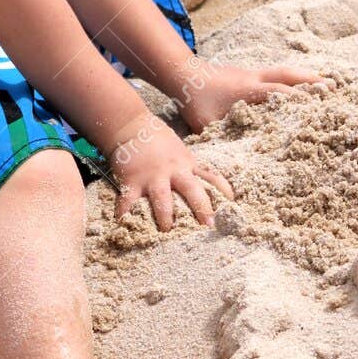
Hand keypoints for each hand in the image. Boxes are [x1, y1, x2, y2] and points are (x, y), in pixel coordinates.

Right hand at [107, 111, 234, 231]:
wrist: (132, 127)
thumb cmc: (160, 143)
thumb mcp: (182, 153)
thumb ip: (193, 171)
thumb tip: (213, 191)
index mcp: (188, 165)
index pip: (211, 178)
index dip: (224, 192)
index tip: (232, 209)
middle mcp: (173, 171)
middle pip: (192, 190)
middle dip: (202, 209)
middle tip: (209, 227)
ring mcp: (152, 177)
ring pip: (162, 199)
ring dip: (165, 217)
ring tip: (167, 232)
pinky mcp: (132, 181)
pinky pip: (128, 201)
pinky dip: (125, 215)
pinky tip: (125, 226)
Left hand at [177, 60, 331, 132]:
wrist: (182, 73)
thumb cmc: (195, 101)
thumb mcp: (207, 125)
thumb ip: (223, 141)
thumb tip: (236, 162)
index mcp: (248, 92)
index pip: (280, 93)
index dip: (300, 99)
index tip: (320, 106)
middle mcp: (255, 79)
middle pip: (289, 76)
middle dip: (311, 82)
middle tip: (333, 88)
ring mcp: (253, 73)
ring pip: (284, 71)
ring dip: (304, 77)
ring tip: (324, 84)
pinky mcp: (249, 73)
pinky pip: (276, 73)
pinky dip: (291, 77)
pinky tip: (299, 84)